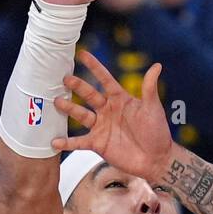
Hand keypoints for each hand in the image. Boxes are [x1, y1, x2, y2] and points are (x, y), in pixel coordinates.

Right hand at [51, 49, 171, 181]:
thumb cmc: (157, 132)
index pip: (105, 80)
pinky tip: (55, 141)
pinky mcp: (98, 144)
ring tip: (57, 102)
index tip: (82, 54)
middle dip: (78, 86)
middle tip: (65, 78)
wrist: (156, 159)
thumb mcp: (153, 108)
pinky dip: (67, 142)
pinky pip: (79, 142)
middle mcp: (108, 111)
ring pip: (81, 115)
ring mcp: (101, 127)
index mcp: (120, 99)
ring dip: (69, 109)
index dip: (94, 67)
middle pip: (89, 95)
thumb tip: (157, 65)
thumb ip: (149, 88)